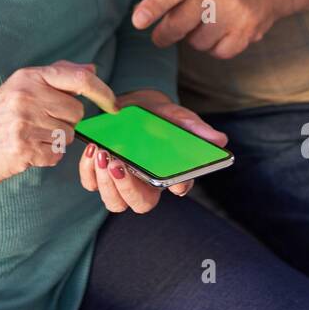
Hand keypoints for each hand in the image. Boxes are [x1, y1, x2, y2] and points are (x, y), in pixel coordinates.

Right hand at [0, 61, 112, 192]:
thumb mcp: (20, 86)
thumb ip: (58, 75)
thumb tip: (93, 69)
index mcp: (29, 77)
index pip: (79, 78)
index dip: (103, 92)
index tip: (113, 105)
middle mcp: (28, 97)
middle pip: (77, 112)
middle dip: (66, 121)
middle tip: (42, 123)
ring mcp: (25, 124)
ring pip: (69, 135)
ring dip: (56, 140)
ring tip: (31, 136)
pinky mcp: (24, 149)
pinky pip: (57, 155)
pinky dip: (47, 156)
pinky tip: (28, 149)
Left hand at [78, 88, 227, 212]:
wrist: (131, 105)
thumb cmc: (157, 116)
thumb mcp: (176, 115)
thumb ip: (193, 126)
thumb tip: (220, 139)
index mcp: (169, 174)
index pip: (179, 187)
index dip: (178, 186)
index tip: (173, 181)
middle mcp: (146, 185)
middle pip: (140, 204)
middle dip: (128, 188)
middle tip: (119, 165)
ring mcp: (121, 182)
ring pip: (114, 202)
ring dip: (106, 182)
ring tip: (103, 155)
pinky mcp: (99, 174)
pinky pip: (91, 183)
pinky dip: (88, 170)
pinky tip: (92, 150)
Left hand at [130, 0, 299, 58]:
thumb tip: (142, 14)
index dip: (153, 6)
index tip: (138, 21)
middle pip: (179, 24)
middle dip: (164, 34)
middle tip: (161, 35)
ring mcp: (235, 14)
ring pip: (196, 43)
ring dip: (195, 38)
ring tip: (207, 22)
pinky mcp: (248, 33)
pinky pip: (217, 53)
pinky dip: (215, 47)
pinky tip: (222, 31)